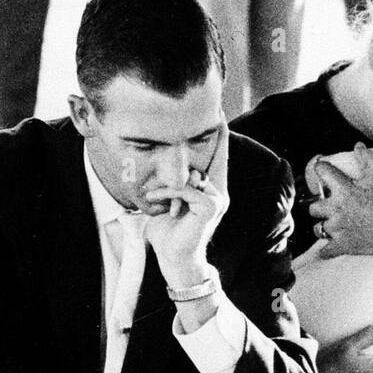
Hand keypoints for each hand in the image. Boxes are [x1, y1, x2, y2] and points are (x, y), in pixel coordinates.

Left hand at [143, 122, 228, 288]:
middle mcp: (218, 192)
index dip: (220, 135)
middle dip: (174, 171)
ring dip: (166, 185)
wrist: (173, 259)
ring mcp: (217, 199)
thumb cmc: (168, 232)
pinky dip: (167, 193)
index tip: (218, 113)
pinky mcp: (210, 206)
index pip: (219, 156)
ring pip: (189, 176)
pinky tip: (154, 200)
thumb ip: (174, 183)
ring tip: (152, 196)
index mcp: (212, 189)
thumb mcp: (169, 202)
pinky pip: (185, 188)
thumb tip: (168, 164)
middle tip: (156, 186)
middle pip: (199, 164)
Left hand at [307, 146, 372, 259]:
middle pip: (313, 207)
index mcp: (345, 190)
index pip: (323, 173)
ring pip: (317, 229)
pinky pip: (326, 251)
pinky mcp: (344, 246)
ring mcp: (339, 230)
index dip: (321, 167)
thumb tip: (357, 146)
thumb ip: (367, 158)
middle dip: (319, 204)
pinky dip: (327, 250)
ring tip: (331, 223)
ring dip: (322, 225)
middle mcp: (337, 210)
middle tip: (328, 203)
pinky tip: (329, 247)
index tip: (322, 168)